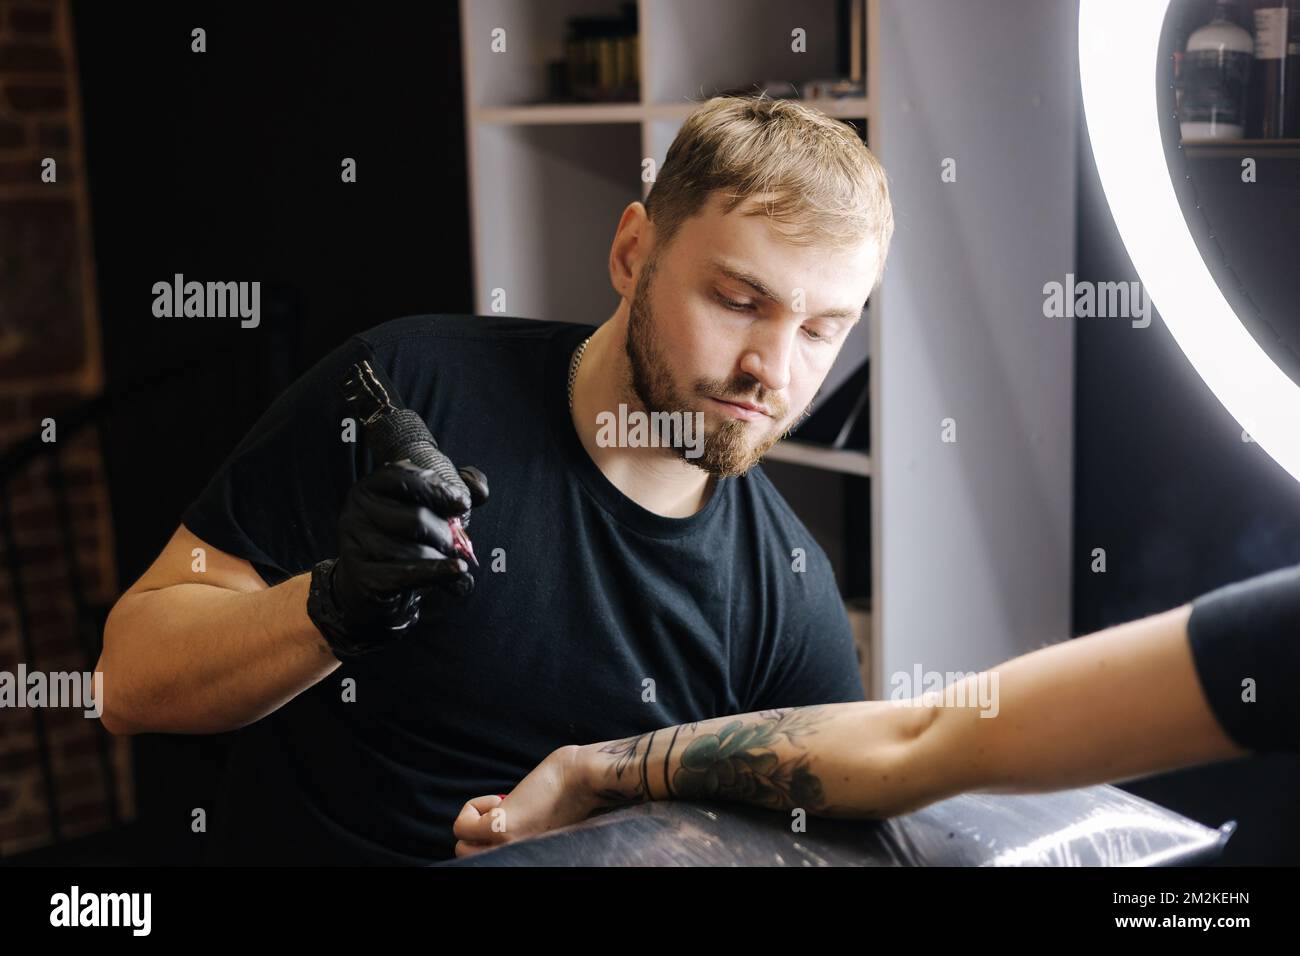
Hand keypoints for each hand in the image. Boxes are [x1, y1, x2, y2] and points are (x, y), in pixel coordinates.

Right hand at [307, 460, 489, 657]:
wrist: (369, 581)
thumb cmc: (400, 538)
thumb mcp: (419, 509)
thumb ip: (450, 494)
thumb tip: (481, 491)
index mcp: (370, 488)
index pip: (403, 479)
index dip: (436, 489)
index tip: (462, 504)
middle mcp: (356, 512)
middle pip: (415, 519)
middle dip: (444, 534)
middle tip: (455, 544)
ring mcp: (355, 546)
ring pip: (414, 551)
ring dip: (441, 559)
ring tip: (453, 564)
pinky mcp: (362, 578)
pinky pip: (407, 575)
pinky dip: (437, 573)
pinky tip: (458, 571)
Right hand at [452, 745, 599, 857]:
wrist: (583, 779)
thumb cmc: (569, 794)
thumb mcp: (542, 825)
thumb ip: (522, 832)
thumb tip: (498, 820)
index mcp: (525, 857)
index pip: (488, 860)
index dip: (487, 842)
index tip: (507, 822)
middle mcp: (515, 858)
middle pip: (469, 857)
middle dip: (476, 835)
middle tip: (502, 814)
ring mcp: (507, 846)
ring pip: (461, 846)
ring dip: (472, 822)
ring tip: (499, 807)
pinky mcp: (503, 828)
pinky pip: (462, 826)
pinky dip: (472, 808)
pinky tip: (500, 799)